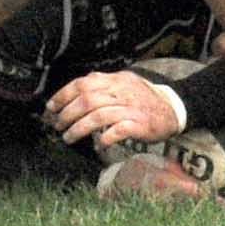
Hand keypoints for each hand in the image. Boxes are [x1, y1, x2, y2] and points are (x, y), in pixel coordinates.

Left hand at [45, 70, 183, 148]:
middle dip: (67, 114)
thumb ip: (104, 83)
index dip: (64, 94)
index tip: (51, 107)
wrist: (173, 108)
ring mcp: (131, 108)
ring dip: (79, 128)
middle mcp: (122, 92)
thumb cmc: (144, 98)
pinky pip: (118, 130)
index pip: (84, 83)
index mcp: (116, 80)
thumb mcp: (125, 83)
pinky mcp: (140, 124)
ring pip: (98, 116)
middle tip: (57, 125)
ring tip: (68, 137)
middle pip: (88, 100)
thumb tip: (79, 87)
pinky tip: (98, 145)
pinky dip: (105, 138)